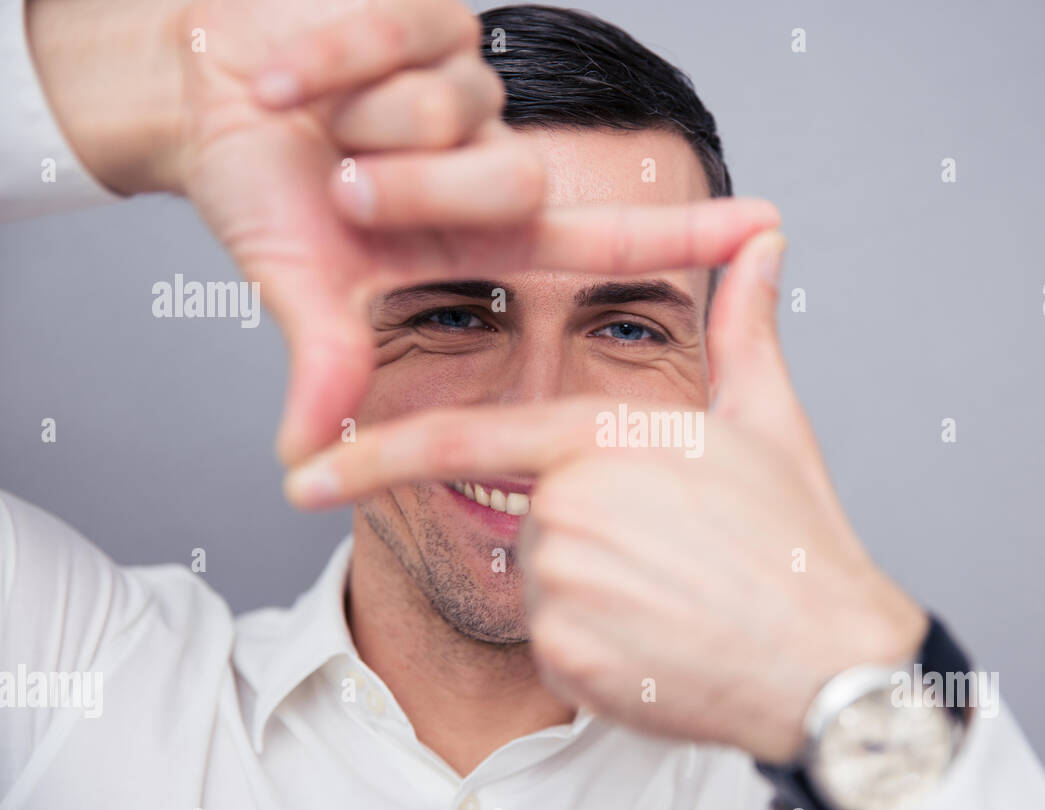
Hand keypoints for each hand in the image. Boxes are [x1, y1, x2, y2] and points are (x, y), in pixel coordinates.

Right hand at [27, 0, 778, 463]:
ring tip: (321, 125)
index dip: (685, 232)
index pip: (607, 234)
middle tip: (342, 189)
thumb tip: (302, 452)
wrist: (202, 98)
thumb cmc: (263, 193)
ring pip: (454, 112)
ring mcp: (471, 88)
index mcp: (485, 231)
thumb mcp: (302, 284)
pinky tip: (297, 75)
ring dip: (362, 124)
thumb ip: (326, 358)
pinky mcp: (436, 16)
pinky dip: (326, 60)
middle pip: (514, 183)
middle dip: (411, 192)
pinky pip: (401, 38)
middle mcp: (494, 159)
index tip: (764, 226)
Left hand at [282, 230, 927, 762]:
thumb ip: (743, 325)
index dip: (368, 457)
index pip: (461, 442)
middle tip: (673, 559)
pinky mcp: (568, 658)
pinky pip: (558, 647)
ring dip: (596, 596)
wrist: (831, 660)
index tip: (299, 474)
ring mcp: (566, 586)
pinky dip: (601, 651)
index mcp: (605, 438)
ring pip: (544, 586)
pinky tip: (666, 643)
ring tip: (678, 598)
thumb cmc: (799, 542)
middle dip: (585, 540)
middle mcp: (571, 507)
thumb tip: (763, 242)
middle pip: (530, 521)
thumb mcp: (769, 421)